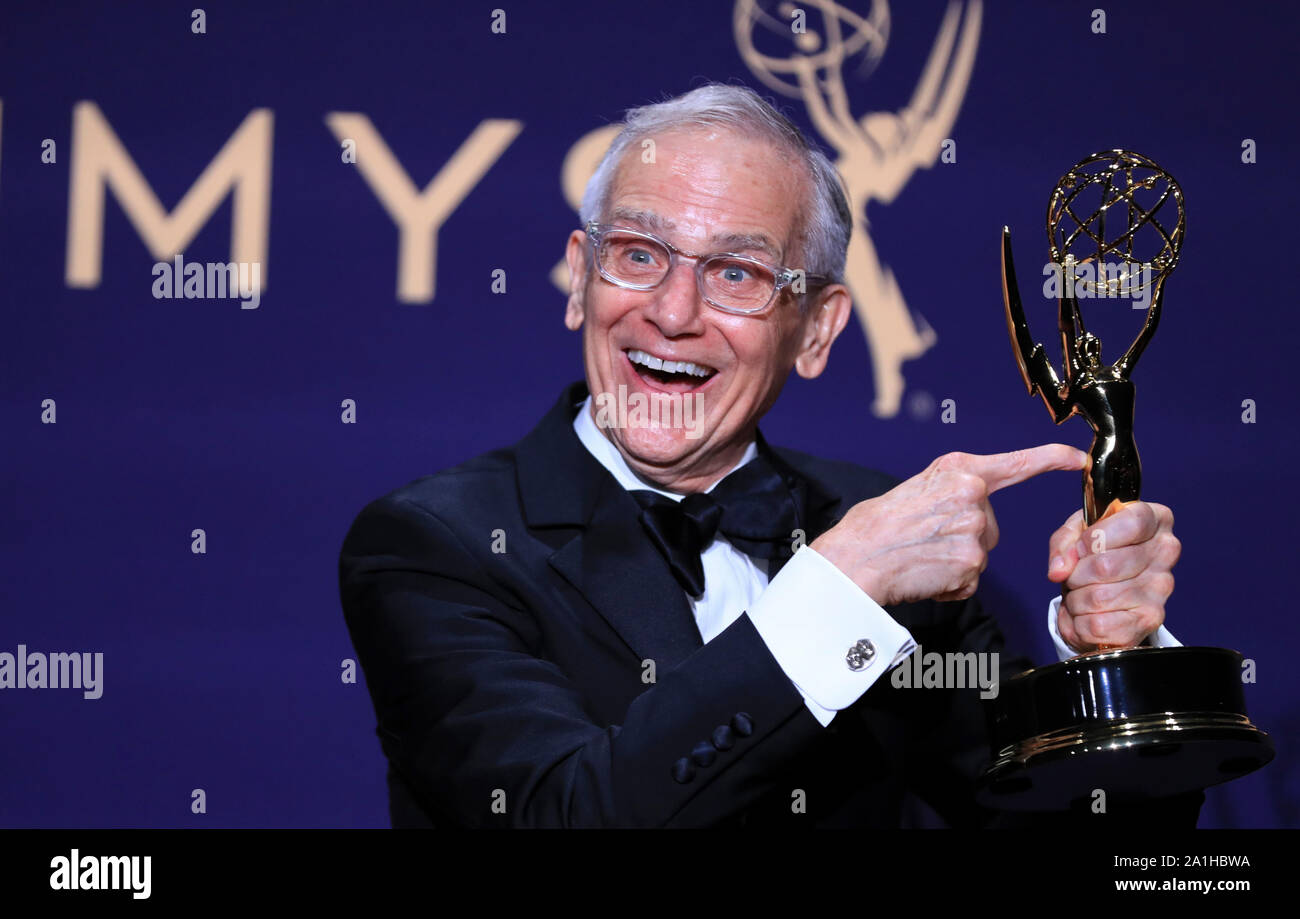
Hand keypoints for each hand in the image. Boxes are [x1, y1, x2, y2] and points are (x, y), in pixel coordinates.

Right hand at [811, 445, 1086, 605]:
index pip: (1016, 464)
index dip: (1051, 459)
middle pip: (989, 523)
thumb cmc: (873, 527)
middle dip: (964, 535)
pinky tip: (924, 574)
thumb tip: (965, 509)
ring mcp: (975, 530)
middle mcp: (972, 494)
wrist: (853, 559)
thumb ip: (948, 492)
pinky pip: (970, 581)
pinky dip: (950, 584)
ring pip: (979, 553)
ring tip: (919, 557)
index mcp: (957, 469)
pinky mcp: (973, 564)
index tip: (1078, 458)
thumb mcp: (913, 489)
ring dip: (955, 561)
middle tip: (923, 539)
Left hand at [1047, 501, 1179, 651]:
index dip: (1096, 538)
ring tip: (1083, 594)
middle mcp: (1166, 552)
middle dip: (1077, 574)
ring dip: (1076, 599)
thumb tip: (1060, 570)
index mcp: (1155, 519)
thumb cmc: (1093, 556)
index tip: (1081, 547)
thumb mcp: (1074, 535)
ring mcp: (1161, 588)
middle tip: (1077, 576)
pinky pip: (1098, 625)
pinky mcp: (1150, 620)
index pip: (1133, 523)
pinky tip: (1089, 614)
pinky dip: (1081, 623)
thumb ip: (1064, 543)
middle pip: (1106, 565)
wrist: (1104, 594)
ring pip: (1098, 598)